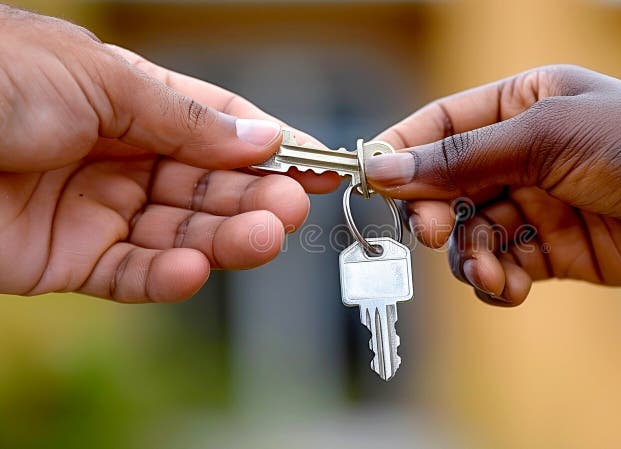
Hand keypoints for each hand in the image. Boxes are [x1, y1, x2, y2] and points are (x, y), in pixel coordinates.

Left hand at [0, 6, 339, 301]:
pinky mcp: (67, 261)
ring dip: (223, 241)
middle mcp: (122, 156)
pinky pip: (130, 275)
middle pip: (207, 187)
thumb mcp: (100, 81)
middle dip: (253, 198)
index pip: (220, 126)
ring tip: (261, 239)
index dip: (273, 147)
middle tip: (292, 210)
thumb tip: (261, 135)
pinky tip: (191, 270)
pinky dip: (164, 279)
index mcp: (131, 100)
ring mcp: (98, 209)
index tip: (323, 166)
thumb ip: (184, 117)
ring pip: (179, 234)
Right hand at [367, 65, 620, 305]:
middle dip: (435, 212)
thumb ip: (462, 158)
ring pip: (471, 233)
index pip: (440, 124)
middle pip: (447, 184)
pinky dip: (498, 280)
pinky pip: (504, 266)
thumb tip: (387, 169)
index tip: (369, 183)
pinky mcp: (555, 250)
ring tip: (491, 268)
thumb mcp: (547, 137)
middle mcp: (524, 151)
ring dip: (469, 256)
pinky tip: (512, 285)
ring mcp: (539, 202)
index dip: (401, 151)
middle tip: (435, 233)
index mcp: (521, 102)